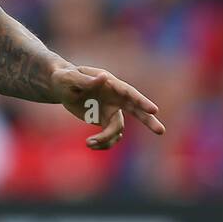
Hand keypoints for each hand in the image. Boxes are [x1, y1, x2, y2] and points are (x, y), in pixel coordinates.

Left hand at [49, 63, 164, 149]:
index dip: (142, 101)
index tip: (154, 110)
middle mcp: (115, 97)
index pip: (129, 92)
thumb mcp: (69, 77)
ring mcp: (111, 109)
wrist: (61, 86)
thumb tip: (104, 77)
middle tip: (161, 131)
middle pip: (136, 109)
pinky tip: (91, 144)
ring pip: (118, 129)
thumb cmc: (64, 77)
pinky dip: (103, 143)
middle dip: (148, 120)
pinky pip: (110, 136)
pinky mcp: (104, 120)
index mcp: (109, 83)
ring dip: (107, 139)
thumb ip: (84, 79)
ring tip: (89, 143)